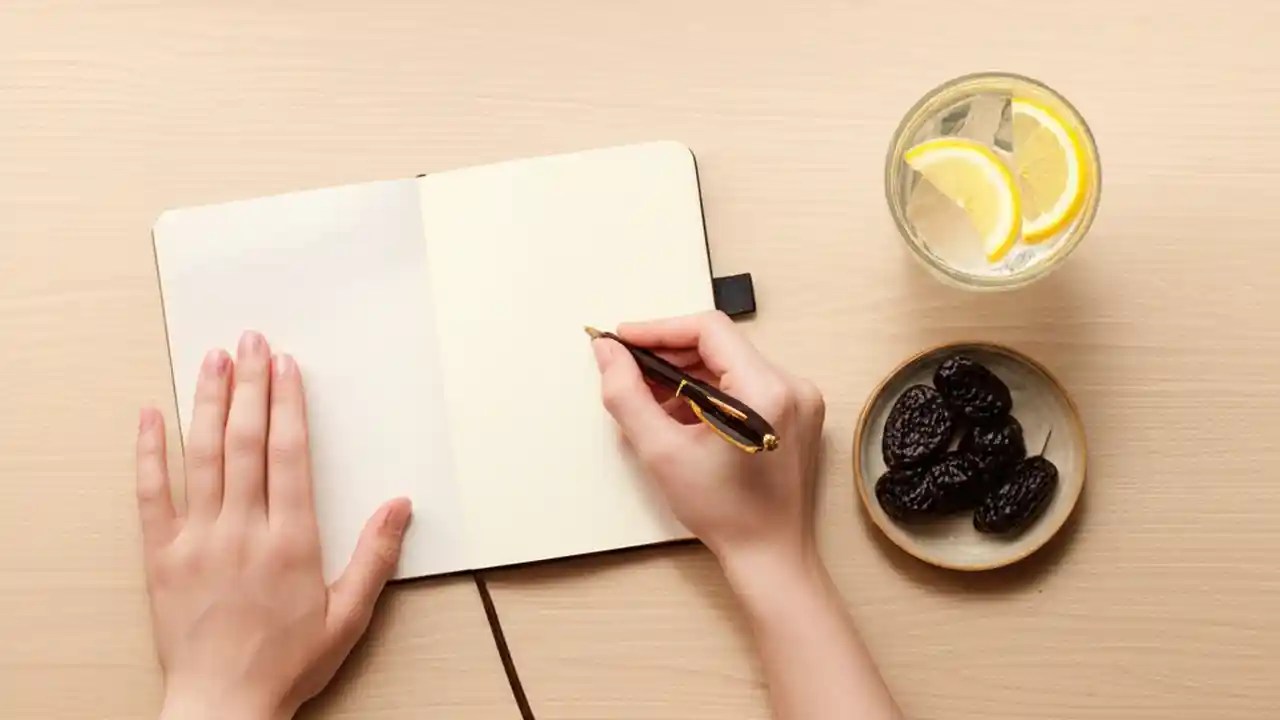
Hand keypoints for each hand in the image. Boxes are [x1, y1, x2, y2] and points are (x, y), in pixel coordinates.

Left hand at [135, 331, 411, 719]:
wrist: (224, 705)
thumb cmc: (288, 662)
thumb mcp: (350, 614)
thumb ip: (376, 555)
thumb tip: (401, 504)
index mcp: (291, 541)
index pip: (289, 455)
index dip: (287, 403)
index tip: (285, 366)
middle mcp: (242, 530)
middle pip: (246, 442)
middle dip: (250, 385)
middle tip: (251, 342)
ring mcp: (198, 540)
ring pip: (202, 456)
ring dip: (209, 403)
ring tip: (213, 359)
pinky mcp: (162, 556)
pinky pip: (151, 494)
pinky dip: (150, 452)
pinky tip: (153, 415)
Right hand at [591, 311, 824, 573]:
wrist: (770, 556)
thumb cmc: (724, 513)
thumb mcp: (661, 452)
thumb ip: (627, 395)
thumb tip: (608, 352)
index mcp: (765, 390)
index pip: (708, 330)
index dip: (659, 330)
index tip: (624, 340)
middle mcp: (791, 386)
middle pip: (720, 346)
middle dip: (670, 356)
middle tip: (630, 371)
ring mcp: (800, 400)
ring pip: (731, 365)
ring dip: (689, 376)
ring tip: (651, 400)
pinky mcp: (798, 415)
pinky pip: (747, 385)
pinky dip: (711, 392)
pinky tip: (683, 416)